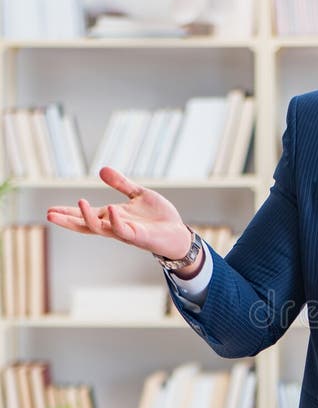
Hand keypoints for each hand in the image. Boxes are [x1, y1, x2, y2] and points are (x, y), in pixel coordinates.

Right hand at [46, 167, 192, 260]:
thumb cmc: (159, 217)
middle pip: (86, 225)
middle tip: (50, 215)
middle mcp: (115, 226)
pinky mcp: (139, 237)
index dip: (68, 213)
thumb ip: (121, 184)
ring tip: (80, 202)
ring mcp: (126, 232)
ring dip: (89, 217)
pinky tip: (111, 208)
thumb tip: (102, 169)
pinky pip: (123, 231)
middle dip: (68, 221)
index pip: (86, 216)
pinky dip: (116, 220)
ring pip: (102, 228)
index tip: (50, 210)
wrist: (178, 233)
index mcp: (112, 216)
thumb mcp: (138, 195)